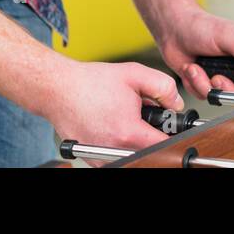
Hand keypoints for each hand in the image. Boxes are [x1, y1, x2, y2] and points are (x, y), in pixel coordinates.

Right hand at [41, 54, 182, 167]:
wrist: (58, 89)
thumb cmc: (91, 82)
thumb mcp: (134, 74)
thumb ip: (163, 87)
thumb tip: (176, 104)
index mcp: (128, 132)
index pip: (163, 145)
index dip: (171, 136)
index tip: (170, 127)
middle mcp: (113, 150)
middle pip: (147, 151)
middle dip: (151, 135)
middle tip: (145, 118)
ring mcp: (100, 158)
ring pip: (131, 155)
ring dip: (134, 141)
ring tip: (125, 120)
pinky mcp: (90, 160)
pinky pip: (114, 158)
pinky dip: (118, 145)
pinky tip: (112, 126)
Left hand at [155, 6, 233, 99]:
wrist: (174, 29)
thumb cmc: (202, 25)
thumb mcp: (228, 34)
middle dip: (228, 88)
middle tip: (217, 77)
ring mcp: (223, 77)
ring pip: (222, 96)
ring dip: (206, 84)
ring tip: (198, 67)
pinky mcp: (206, 83)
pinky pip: (204, 95)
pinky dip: (195, 84)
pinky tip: (191, 68)